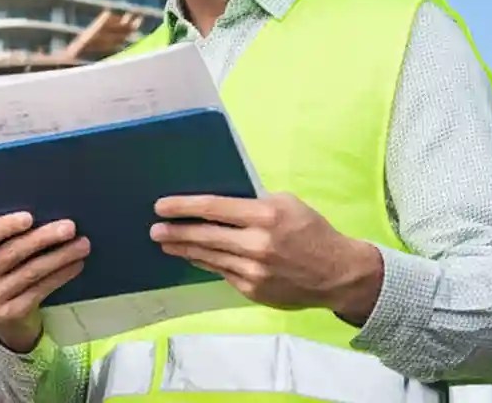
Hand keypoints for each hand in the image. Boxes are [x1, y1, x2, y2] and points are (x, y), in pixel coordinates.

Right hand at [0, 212, 89, 351]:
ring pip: (31, 271)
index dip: (5, 226)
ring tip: (82, 245)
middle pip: (13, 252)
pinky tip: (76, 265)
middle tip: (69, 227)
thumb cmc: (7, 270)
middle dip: (44, 238)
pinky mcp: (9, 314)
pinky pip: (39, 290)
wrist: (7, 316)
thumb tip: (48, 214)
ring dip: (60, 256)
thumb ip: (11, 235)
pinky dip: (61, 275)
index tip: (30, 217)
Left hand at [150, 192, 382, 320]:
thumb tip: (219, 204)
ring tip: (165, 242)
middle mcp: (257, 243)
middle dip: (176, 230)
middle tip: (154, 228)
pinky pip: (221, 272)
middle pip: (205, 235)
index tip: (161, 206)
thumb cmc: (312, 231)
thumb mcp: (289, 203)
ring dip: (183, 249)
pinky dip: (205, 263)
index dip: (184, 206)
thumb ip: (255, 202)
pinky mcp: (253, 289)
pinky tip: (193, 257)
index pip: (215, 207)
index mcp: (266, 215)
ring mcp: (253, 270)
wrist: (337, 273)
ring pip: (209, 256)